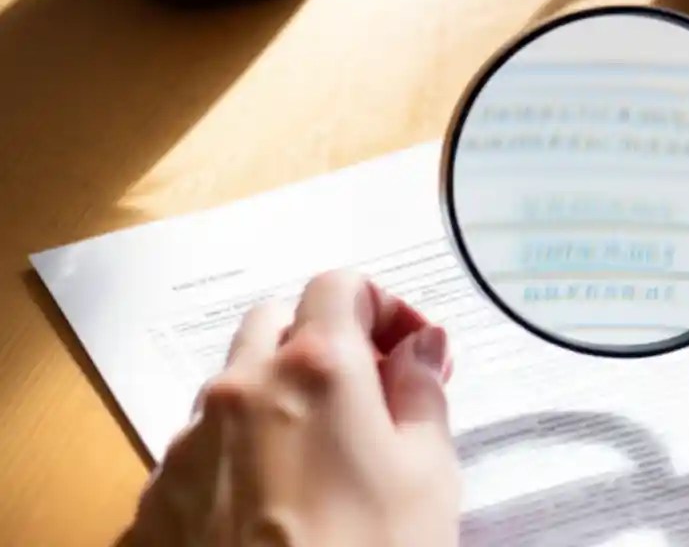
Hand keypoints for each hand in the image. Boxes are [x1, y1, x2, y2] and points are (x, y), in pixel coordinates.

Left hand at [118, 270, 459, 546]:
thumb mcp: (429, 475)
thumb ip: (423, 393)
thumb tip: (419, 349)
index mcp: (315, 368)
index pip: (340, 285)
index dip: (385, 307)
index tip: (413, 351)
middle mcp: (239, 389)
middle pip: (277, 323)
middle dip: (326, 343)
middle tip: (372, 396)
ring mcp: (187, 446)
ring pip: (232, 386)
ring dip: (278, 397)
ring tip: (321, 459)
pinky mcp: (154, 501)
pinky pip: (198, 450)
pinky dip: (238, 454)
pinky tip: (273, 507)